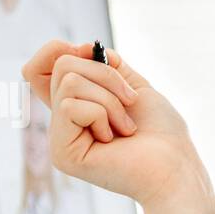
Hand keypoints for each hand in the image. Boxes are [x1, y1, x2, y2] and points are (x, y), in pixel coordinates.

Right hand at [22, 40, 214, 213]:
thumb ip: (105, 65)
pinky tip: (114, 138)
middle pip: (62, 66)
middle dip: (106, 75)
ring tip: (126, 126)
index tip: (91, 53)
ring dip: (110, 99)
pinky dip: (103, 114)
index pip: (39, 68)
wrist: (176, 165)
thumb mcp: (133, 85)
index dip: (57, 51)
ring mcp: (60, 139)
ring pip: (69, 83)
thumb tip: (79, 48)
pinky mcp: (62, 153)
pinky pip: (71, 107)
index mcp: (76, 106)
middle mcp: (63, 122)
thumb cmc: (162, 132)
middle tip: (130, 102)